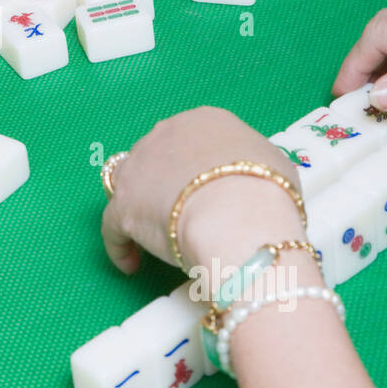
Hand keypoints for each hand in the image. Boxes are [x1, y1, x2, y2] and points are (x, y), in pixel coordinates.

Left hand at [101, 107, 302, 274]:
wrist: (237, 215)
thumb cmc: (266, 191)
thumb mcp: (274, 167)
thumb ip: (254, 169)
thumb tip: (252, 182)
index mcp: (204, 122)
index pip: (190, 141)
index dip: (193, 167)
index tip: (202, 191)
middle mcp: (164, 134)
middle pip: (156, 158)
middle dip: (163, 185)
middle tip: (179, 215)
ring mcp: (138, 168)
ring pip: (129, 186)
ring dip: (137, 209)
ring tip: (151, 239)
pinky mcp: (122, 205)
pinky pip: (112, 226)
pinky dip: (120, 246)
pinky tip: (133, 265)